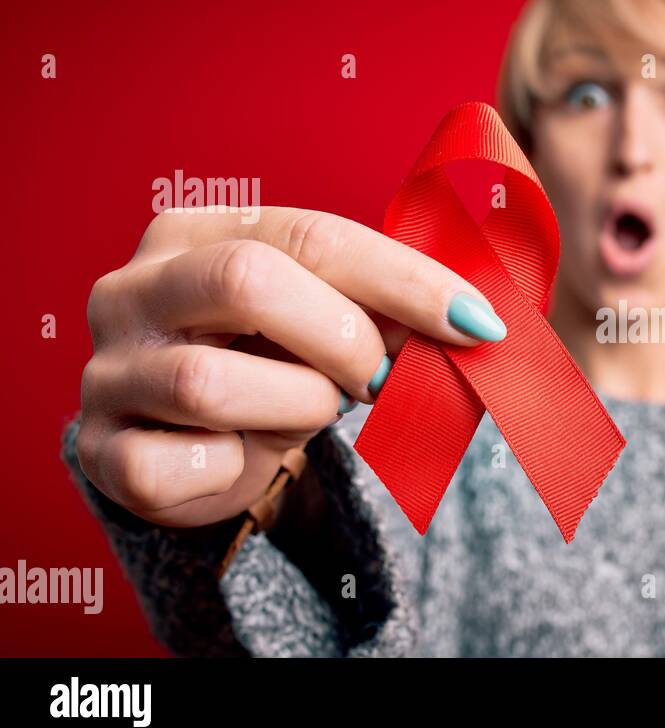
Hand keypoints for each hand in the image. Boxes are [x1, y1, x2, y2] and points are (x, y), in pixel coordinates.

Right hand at [75, 206, 505, 527]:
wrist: (190, 443)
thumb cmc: (270, 363)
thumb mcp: (321, 316)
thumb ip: (379, 306)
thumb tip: (472, 320)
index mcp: (193, 232)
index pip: (311, 234)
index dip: (403, 280)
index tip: (477, 322)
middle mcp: (133, 289)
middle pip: (248, 282)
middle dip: (342, 338)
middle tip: (380, 377)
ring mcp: (108, 370)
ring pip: (209, 383)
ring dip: (294, 407)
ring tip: (310, 410)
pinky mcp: (101, 452)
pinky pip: (175, 467)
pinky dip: (233, 471)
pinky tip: (242, 457)